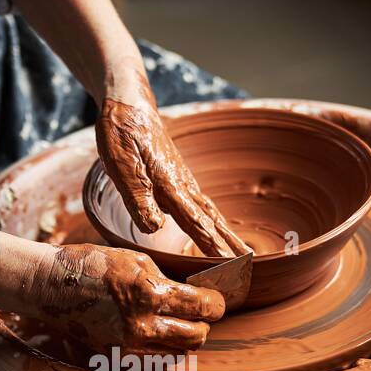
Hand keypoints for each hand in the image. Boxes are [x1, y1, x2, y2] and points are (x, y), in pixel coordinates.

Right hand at [31, 243, 224, 352]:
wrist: (50, 287)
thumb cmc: (91, 266)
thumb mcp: (136, 261)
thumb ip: (166, 280)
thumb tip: (193, 292)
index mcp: (150, 294)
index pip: (203, 308)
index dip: (216, 305)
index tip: (217, 302)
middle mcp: (142, 326)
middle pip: (196, 338)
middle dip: (203, 325)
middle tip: (199, 314)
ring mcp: (127, 347)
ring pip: (177, 354)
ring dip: (183, 340)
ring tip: (176, 324)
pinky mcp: (115, 358)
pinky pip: (151, 360)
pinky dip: (159, 350)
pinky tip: (153, 334)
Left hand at [96, 75, 251, 258]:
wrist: (129, 103)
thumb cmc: (122, 134)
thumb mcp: (122, 168)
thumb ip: (138, 199)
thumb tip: (154, 227)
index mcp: (171, 187)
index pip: (197, 225)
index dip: (213, 248)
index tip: (230, 267)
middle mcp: (183, 186)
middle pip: (212, 222)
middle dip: (229, 245)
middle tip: (249, 267)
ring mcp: (183, 181)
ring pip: (210, 213)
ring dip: (226, 233)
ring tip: (242, 252)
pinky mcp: (178, 177)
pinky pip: (202, 204)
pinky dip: (214, 220)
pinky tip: (216, 226)